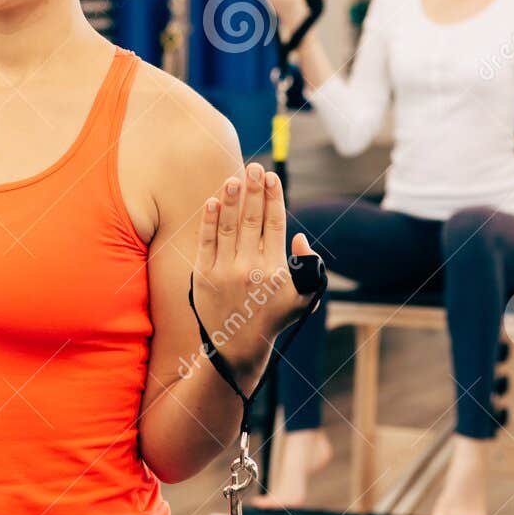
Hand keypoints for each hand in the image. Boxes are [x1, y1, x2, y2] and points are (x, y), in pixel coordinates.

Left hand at [193, 162, 319, 385]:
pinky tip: (213, 202)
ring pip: (229, 226)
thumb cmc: (272, 317)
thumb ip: (309, 268)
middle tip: (254, 167)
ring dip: (231, 199)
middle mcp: (251, 267)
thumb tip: (301, 238)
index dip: (272, 198)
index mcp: (275, 269)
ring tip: (234, 179)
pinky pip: (207, 242)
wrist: (237, 346)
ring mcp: (225, 271)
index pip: (275, 224)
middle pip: (252, 219)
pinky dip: (209, 221)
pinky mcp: (204, 276)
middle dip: (253, 190)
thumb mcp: (302, 298)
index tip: (271, 178)